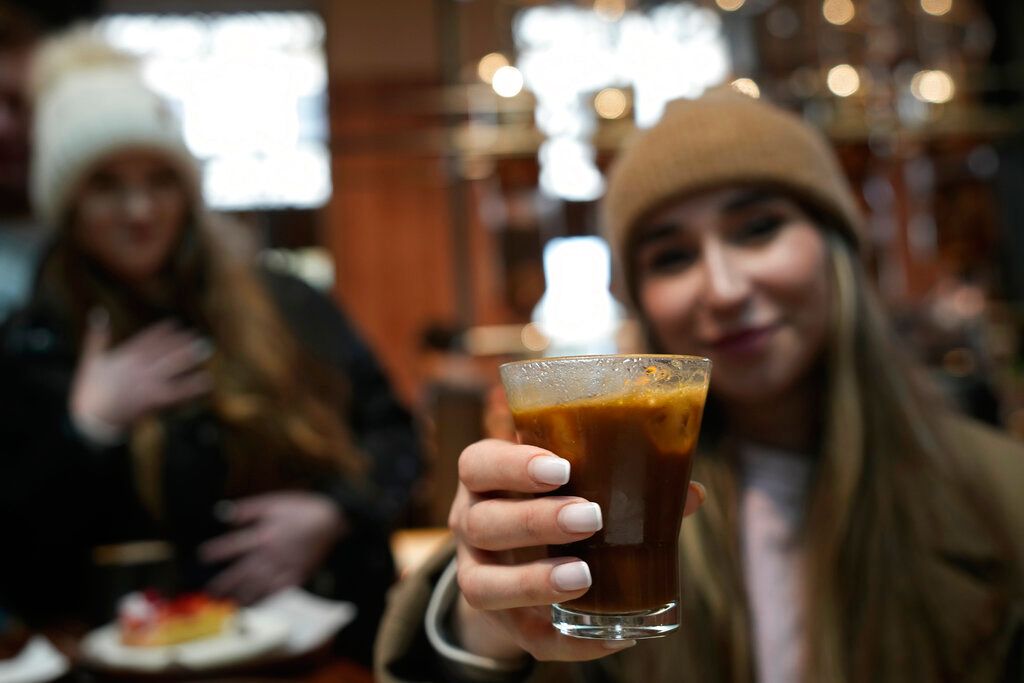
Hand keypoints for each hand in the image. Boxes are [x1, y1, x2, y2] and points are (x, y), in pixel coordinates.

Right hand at [69, 312, 211, 436]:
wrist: (90, 419)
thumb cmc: (91, 389)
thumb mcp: (91, 359)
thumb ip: (98, 336)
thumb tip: (99, 312)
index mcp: (124, 358)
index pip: (146, 341)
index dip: (161, 332)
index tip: (175, 323)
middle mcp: (137, 368)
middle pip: (163, 351)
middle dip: (181, 342)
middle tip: (198, 334)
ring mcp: (145, 384)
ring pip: (171, 367)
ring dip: (189, 357)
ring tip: (206, 349)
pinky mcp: (151, 400)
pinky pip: (176, 392)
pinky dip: (192, 386)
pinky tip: (207, 381)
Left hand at [199, 491, 346, 604]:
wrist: (331, 520)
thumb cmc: (301, 509)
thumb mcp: (273, 502)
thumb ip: (247, 509)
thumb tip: (223, 514)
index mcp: (263, 535)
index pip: (233, 546)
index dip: (216, 551)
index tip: (202, 557)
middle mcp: (270, 554)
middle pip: (242, 572)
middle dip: (225, 584)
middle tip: (210, 593)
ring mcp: (283, 567)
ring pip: (258, 586)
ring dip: (242, 595)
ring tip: (230, 603)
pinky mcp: (297, 575)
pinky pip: (279, 592)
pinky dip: (267, 600)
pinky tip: (259, 606)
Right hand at [449, 438, 705, 662]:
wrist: (517, 559)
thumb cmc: (553, 501)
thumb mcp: (574, 481)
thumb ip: (622, 479)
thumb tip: (689, 493)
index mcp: (485, 479)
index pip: (478, 464)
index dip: (512, 466)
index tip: (561, 468)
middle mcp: (470, 524)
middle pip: (482, 523)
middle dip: (534, 521)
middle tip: (589, 518)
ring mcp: (477, 575)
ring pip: (483, 586)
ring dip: (534, 583)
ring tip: (584, 578)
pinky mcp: (501, 622)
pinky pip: (525, 639)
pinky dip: (568, 642)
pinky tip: (612, 636)